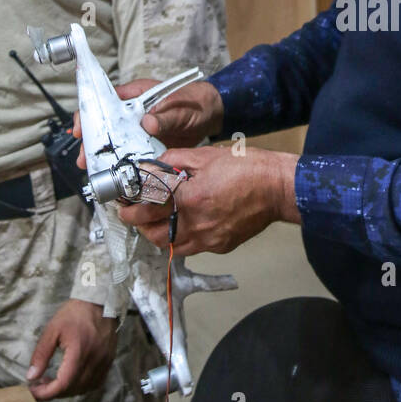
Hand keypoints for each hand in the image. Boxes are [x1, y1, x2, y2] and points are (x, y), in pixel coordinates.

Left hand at [27, 299, 117, 399]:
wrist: (99, 301)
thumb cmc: (74, 314)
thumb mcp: (52, 330)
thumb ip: (41, 354)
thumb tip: (31, 376)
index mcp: (79, 351)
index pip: (63, 383)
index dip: (47, 393)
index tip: (33, 391)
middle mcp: (95, 359)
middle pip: (73, 389)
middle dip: (54, 392)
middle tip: (40, 385)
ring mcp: (105, 361)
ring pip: (85, 388)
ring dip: (68, 391)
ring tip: (54, 381)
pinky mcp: (109, 360)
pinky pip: (96, 382)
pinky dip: (82, 386)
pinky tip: (72, 378)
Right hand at [74, 77, 223, 167]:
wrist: (212, 115)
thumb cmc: (196, 103)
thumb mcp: (181, 108)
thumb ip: (165, 116)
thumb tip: (147, 123)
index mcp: (136, 95)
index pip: (104, 101)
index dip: (89, 114)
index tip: (81, 129)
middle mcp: (132, 111)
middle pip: (104, 124)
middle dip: (92, 142)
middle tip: (84, 160)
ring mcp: (138, 128)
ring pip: (114, 141)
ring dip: (103, 155)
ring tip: (93, 171)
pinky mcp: (145, 143)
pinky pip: (129, 152)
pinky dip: (120, 162)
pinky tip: (113, 174)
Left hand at [116, 145, 299, 256]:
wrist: (278, 189)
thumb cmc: (246, 167)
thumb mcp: (206, 155)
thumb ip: (173, 161)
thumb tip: (150, 167)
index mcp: (190, 197)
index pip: (147, 204)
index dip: (130, 202)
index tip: (122, 199)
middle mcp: (195, 223)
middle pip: (151, 231)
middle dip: (136, 221)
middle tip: (131, 211)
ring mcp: (208, 239)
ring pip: (168, 244)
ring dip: (155, 233)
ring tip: (153, 220)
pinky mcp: (219, 246)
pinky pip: (191, 246)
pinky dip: (180, 237)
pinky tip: (182, 223)